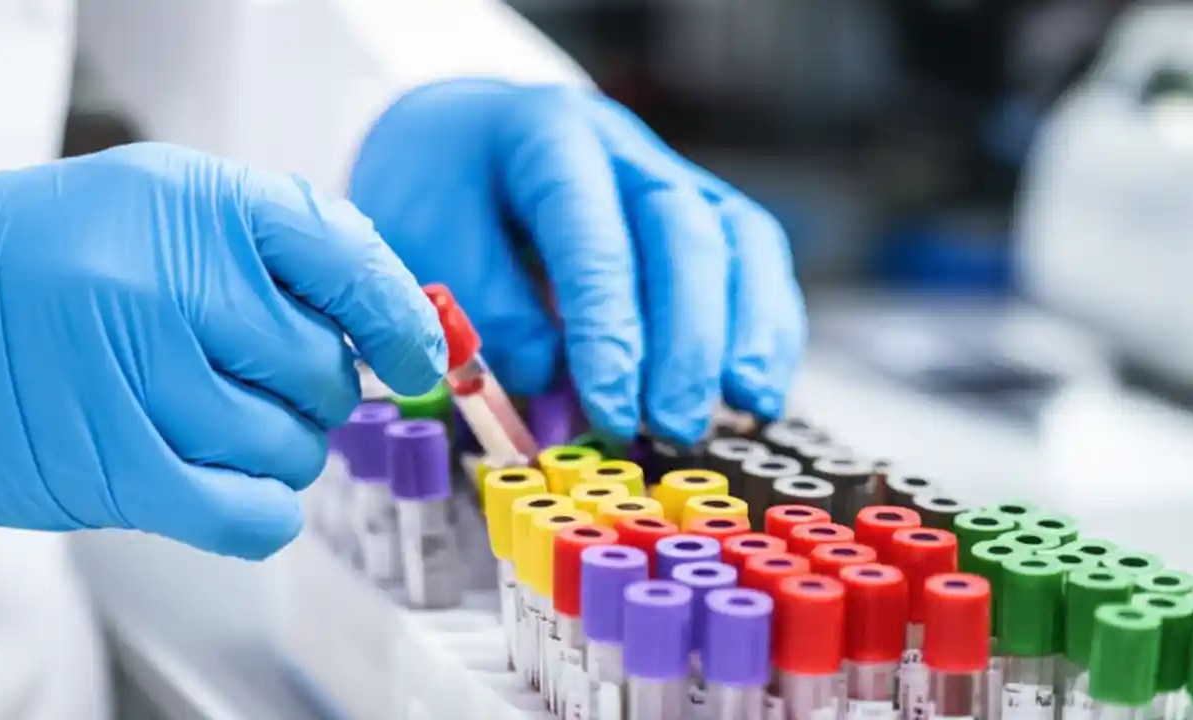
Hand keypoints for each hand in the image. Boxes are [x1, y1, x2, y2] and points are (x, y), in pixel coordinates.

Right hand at [0, 143, 444, 558]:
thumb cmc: (63, 258)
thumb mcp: (171, 207)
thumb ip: (289, 249)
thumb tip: (404, 325)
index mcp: (194, 204)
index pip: (347, 261)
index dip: (398, 318)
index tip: (413, 354)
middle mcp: (163, 283)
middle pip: (324, 370)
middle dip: (313, 383)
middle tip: (256, 370)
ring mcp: (133, 378)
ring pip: (292, 448)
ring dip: (279, 445)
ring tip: (214, 412)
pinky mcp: (109, 468)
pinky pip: (247, 516)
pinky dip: (261, 506)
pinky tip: (237, 479)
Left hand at [350, 80, 805, 444]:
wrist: (467, 141)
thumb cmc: (443, 194)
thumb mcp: (425, 243)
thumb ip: (488, 312)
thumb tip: (552, 384)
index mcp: (548, 139)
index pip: (594, 238)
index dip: (610, 331)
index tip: (613, 409)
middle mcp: (625, 150)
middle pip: (685, 234)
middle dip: (688, 342)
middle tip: (674, 425)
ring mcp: (675, 175)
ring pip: (740, 240)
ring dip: (748, 333)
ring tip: (745, 409)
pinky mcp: (704, 210)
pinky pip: (756, 259)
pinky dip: (768, 326)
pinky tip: (759, 387)